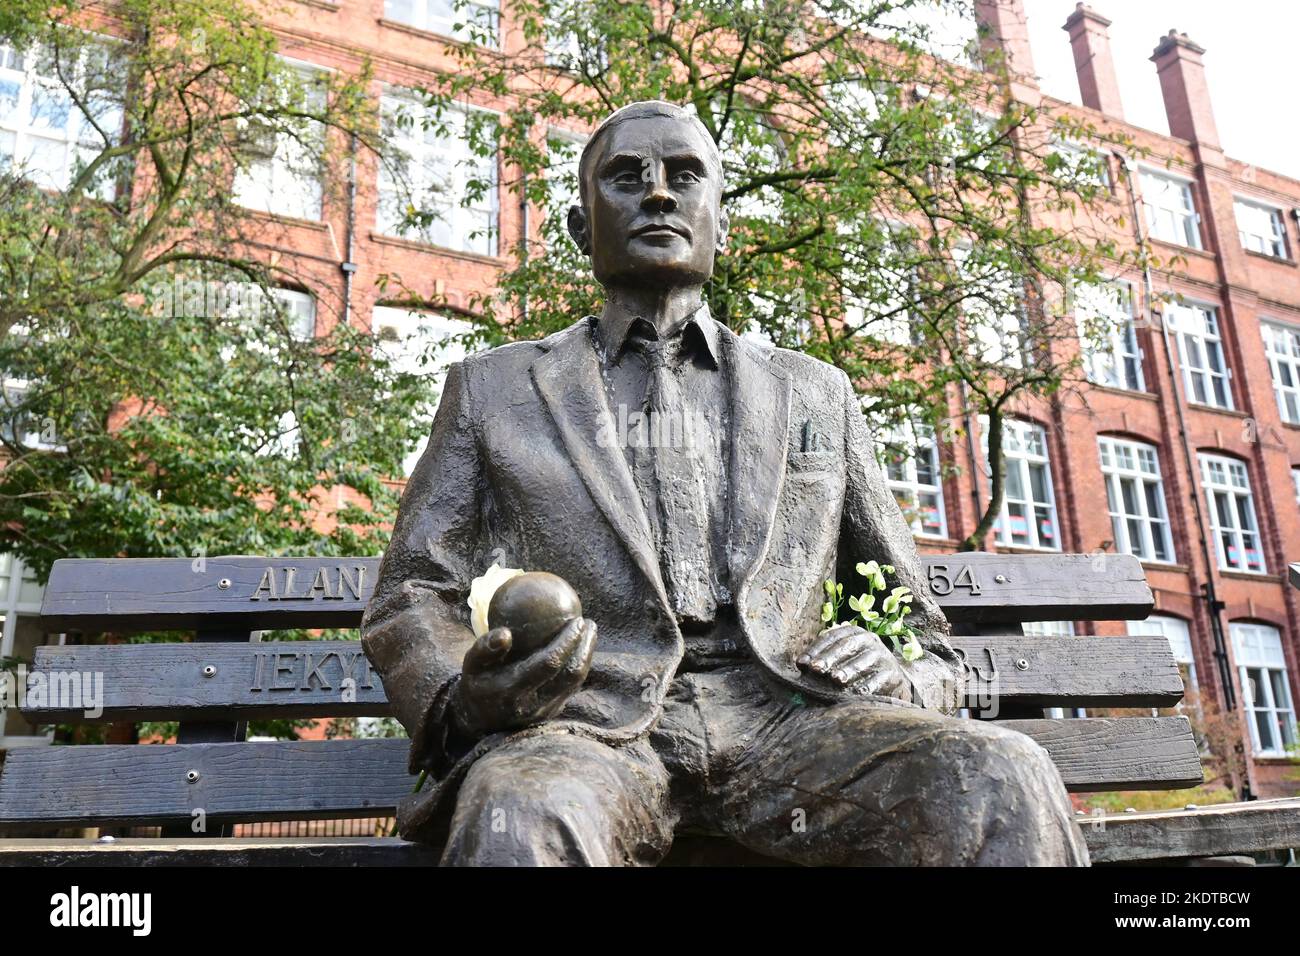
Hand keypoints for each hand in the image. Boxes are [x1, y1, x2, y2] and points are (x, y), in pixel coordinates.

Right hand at [451, 616, 596, 735]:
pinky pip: (572, 687)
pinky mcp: (552, 714)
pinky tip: (581, 647)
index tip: (577, 620)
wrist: (478, 720)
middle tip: (590, 623)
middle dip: (585, 647)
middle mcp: (533, 704)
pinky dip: (580, 665)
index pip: (549, 664)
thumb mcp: (470, 664)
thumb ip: (484, 648)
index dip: (566, 643)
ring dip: (587, 656)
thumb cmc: (477, 682)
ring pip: (576, 682)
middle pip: (570, 675)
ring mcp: (545, 712)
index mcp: (513, 690)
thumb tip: (506, 633)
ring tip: (591, 632)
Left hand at [797, 625, 911, 700]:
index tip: (801, 663)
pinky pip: (880, 679)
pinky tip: (856, 694)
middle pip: (847, 645)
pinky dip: (868, 686)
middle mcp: (870, 640)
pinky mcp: (894, 674)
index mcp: (854, 633)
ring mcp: (884, 656)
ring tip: (836, 680)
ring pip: (864, 661)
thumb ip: (823, 660)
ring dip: (849, 670)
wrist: (893, 681)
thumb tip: (801, 665)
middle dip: (830, 657)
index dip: (815, 649)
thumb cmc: (858, 670)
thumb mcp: (842, 660)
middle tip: (816, 669)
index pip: (832, 637)